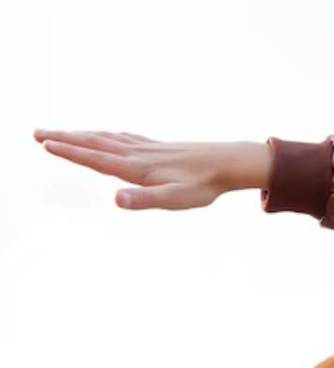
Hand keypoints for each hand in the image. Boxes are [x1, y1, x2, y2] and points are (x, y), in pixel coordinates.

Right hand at [33, 129, 271, 210]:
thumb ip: (144, 200)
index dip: (70, 152)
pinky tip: (108, 135)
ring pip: (107, 138)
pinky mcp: (158, 147)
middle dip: (65, 138)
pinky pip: (125, 137)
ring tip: (61, 133)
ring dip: (81, 135)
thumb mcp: (175, 200)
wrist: (229, 163)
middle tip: (37, 133)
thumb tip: (116, 199)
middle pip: (94, 143)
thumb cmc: (203, 185)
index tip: (45, 143)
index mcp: (137, 168)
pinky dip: (107, 134)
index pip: (95, 159)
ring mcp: (148, 148)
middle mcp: (138, 154)